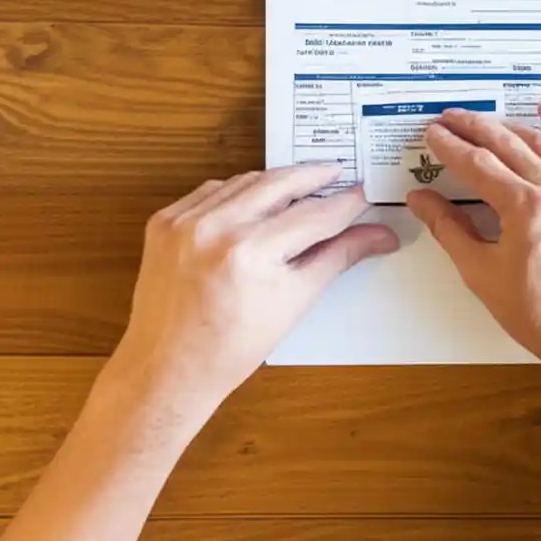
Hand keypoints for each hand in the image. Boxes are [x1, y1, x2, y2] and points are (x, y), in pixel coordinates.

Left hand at [111, 166, 398, 407]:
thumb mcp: (295, 301)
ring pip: (244, 182)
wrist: (168, 367)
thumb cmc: (231, 348)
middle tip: (337, 173)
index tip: (363, 194)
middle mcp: (215, 228)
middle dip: (313, 176)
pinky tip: (255, 200)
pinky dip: (237, 191)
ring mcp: (184, 222)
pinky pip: (211, 191)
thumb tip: (377, 236)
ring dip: (276, 182)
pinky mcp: (163, 222)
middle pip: (279, 184)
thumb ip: (337, 257)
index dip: (345, 204)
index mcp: (250, 252)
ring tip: (301, 186)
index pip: (314, 215)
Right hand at [408, 103, 540, 388]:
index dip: (450, 147)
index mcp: (526, 208)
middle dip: (473, 128)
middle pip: (507, 144)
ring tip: (484, 120)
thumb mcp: (482, 273)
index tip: (433, 135)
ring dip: (509, 126)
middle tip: (449, 119)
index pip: (477, 164)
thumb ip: (449, 229)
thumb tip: (421, 199)